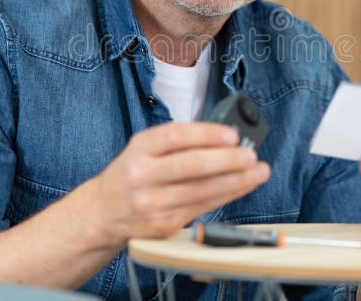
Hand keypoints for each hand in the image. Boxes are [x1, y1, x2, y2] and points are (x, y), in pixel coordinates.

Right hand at [83, 122, 269, 246]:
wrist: (103, 212)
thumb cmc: (132, 174)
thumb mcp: (144, 149)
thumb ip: (178, 143)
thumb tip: (225, 138)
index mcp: (139, 148)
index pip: (176, 136)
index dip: (207, 135)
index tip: (232, 135)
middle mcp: (142, 175)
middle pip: (191, 166)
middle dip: (227, 161)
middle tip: (251, 155)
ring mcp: (152, 203)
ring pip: (201, 191)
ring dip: (235, 181)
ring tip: (257, 172)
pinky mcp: (162, 224)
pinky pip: (201, 208)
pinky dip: (225, 196)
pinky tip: (241, 187)